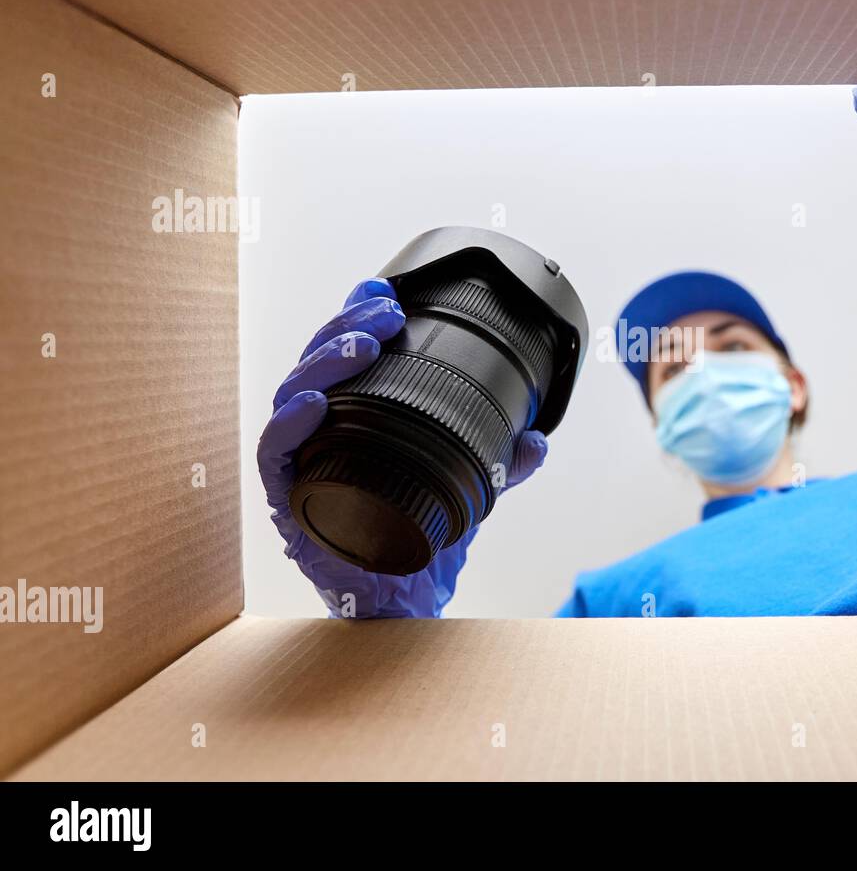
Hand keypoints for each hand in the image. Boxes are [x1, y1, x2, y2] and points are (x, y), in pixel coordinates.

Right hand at [256, 278, 547, 617]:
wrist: (408, 610)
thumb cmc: (422, 546)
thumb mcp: (470, 491)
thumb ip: (501, 461)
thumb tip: (536, 437)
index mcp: (352, 425)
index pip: (345, 361)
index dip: (356, 320)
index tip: (385, 291)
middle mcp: (319, 440)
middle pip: (315, 367)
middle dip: (347, 327)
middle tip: (385, 308)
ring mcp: (301, 468)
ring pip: (293, 398)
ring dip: (324, 362)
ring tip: (364, 342)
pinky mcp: (290, 504)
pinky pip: (275, 458)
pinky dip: (291, 426)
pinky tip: (315, 402)